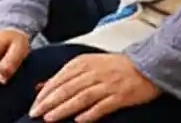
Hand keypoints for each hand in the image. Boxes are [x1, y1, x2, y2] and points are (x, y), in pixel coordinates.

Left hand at [29, 53, 159, 121]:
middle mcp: (93, 73)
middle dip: (49, 102)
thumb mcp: (86, 64)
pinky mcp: (120, 96)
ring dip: (64, 108)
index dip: (45, 93)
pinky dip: (90, 113)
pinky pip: (103, 106)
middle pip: (67, 89)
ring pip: (81, 97)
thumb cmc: (113, 66)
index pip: (59, 79)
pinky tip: (79, 121)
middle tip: (35, 113)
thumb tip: (40, 87)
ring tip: (50, 118)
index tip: (34, 105)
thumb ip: (64, 76)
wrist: (147, 65)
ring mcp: (107, 85)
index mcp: (83, 63)